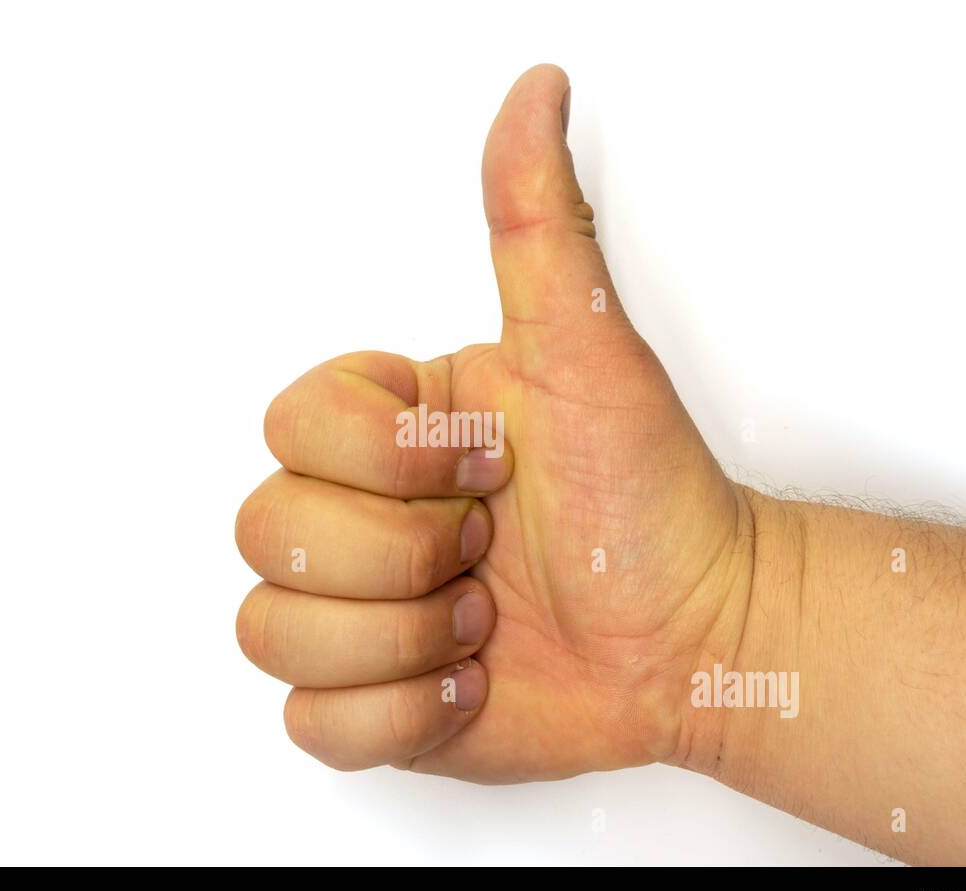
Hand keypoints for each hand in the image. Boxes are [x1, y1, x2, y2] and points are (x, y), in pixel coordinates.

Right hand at [235, 65, 753, 781]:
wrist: (697, 632)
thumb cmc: (651, 499)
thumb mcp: (590, 353)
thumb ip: (539, 225)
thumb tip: (536, 92)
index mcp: (385, 434)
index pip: (289, 428)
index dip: (386, 461)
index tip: (485, 463)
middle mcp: (356, 517)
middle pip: (267, 533)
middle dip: (401, 554)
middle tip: (488, 549)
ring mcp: (357, 615)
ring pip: (272, 631)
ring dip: (400, 636)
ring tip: (483, 621)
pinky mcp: (370, 706)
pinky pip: (310, 724)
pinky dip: (397, 714)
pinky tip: (467, 679)